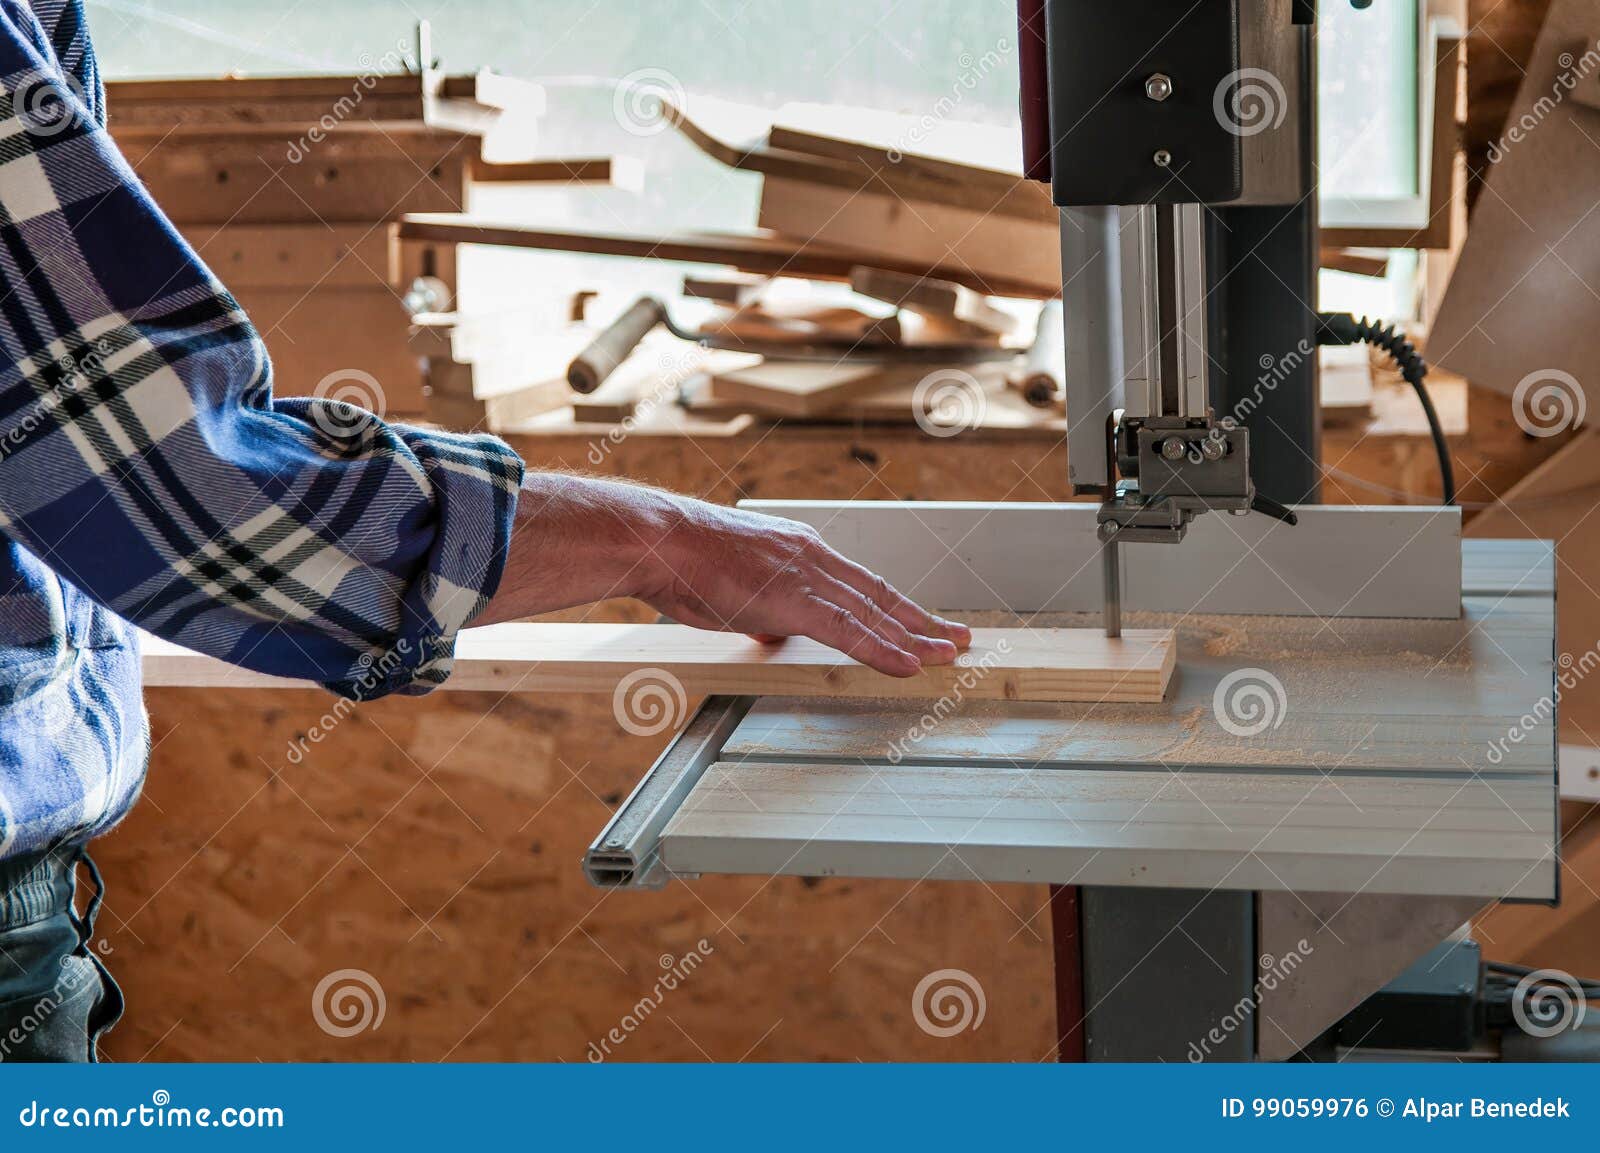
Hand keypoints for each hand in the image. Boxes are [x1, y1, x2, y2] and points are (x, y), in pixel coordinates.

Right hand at [476, 474, 970, 676]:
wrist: (657, 541)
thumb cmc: (680, 562)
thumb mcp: (730, 585)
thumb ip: (760, 606)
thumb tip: (772, 629)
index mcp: (797, 549)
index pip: (858, 582)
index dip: (894, 606)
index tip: (921, 621)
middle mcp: (812, 555)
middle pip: (878, 594)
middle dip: (920, 620)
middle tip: (957, 639)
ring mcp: (806, 575)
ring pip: (873, 611)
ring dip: (914, 636)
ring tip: (946, 656)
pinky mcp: (793, 598)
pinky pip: (850, 630)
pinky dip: (883, 649)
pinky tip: (909, 665)